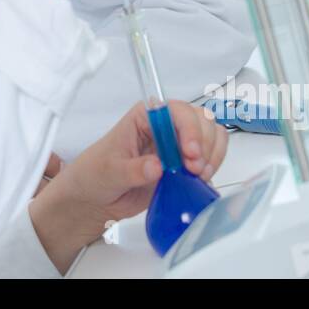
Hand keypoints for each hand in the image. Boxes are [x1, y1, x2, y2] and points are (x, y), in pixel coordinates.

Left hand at [28, 101, 227, 273]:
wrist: (97, 198)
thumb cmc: (95, 174)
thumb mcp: (109, 172)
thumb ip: (133, 170)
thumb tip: (156, 167)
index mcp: (145, 116)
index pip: (176, 111)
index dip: (189, 129)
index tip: (191, 153)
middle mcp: (165, 126)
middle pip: (200, 120)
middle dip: (204, 144)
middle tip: (196, 170)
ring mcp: (177, 144)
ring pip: (211, 134)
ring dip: (213, 154)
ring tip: (199, 175)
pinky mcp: (184, 164)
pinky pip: (210, 156)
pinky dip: (213, 165)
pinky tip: (200, 180)